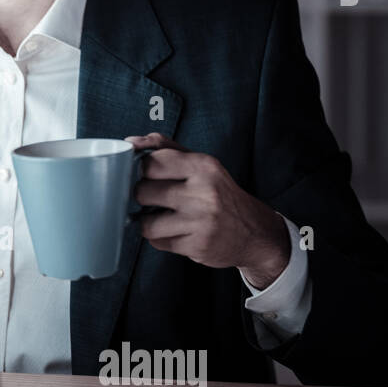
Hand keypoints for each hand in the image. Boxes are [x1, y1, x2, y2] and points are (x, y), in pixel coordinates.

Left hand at [125, 133, 289, 288]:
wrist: (255, 233)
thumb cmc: (220, 194)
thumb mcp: (201, 165)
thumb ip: (166, 148)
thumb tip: (132, 141)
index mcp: (203, 166)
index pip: (151, 162)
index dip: (142, 171)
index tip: (148, 176)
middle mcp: (204, 192)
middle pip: (143, 192)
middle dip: (144, 197)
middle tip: (157, 199)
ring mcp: (201, 221)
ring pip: (146, 222)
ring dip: (150, 222)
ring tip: (165, 218)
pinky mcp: (197, 245)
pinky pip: (158, 242)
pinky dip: (161, 238)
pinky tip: (177, 232)